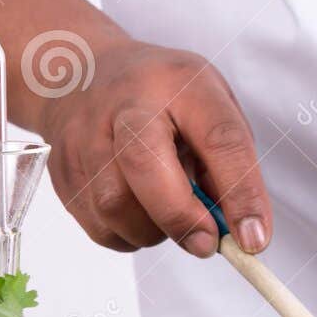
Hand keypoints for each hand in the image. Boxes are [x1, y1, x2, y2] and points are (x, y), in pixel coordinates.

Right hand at [34, 37, 271, 256]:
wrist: (80, 72)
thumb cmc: (162, 96)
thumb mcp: (209, 107)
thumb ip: (229, 165)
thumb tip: (243, 233)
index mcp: (181, 83)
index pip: (219, 139)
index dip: (242, 194)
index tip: (254, 239)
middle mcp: (127, 103)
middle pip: (145, 165)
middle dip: (181, 217)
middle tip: (207, 244)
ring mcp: (84, 136)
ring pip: (115, 206)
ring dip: (154, 230)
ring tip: (170, 214)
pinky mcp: (61, 170)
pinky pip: (99, 226)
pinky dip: (129, 235)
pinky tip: (140, 212)